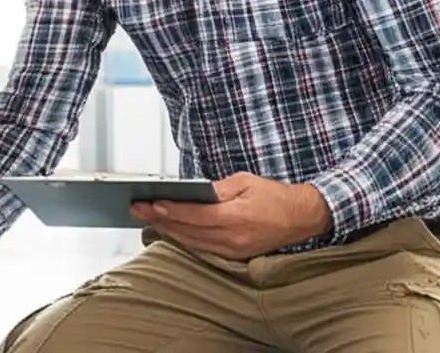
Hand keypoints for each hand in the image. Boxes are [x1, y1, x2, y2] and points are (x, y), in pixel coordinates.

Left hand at [130, 172, 332, 258]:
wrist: (301, 217)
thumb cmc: (274, 196)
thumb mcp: (244, 182)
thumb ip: (217, 189)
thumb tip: (191, 192)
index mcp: (236, 217)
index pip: (195, 216)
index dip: (171, 211)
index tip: (150, 204)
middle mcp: (233, 239)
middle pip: (188, 232)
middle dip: (160, 220)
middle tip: (138, 210)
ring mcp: (233, 251)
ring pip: (192, 242)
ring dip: (168, 230)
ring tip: (147, 218)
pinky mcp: (234, 256)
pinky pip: (202, 249)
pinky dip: (184, 239)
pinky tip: (170, 229)